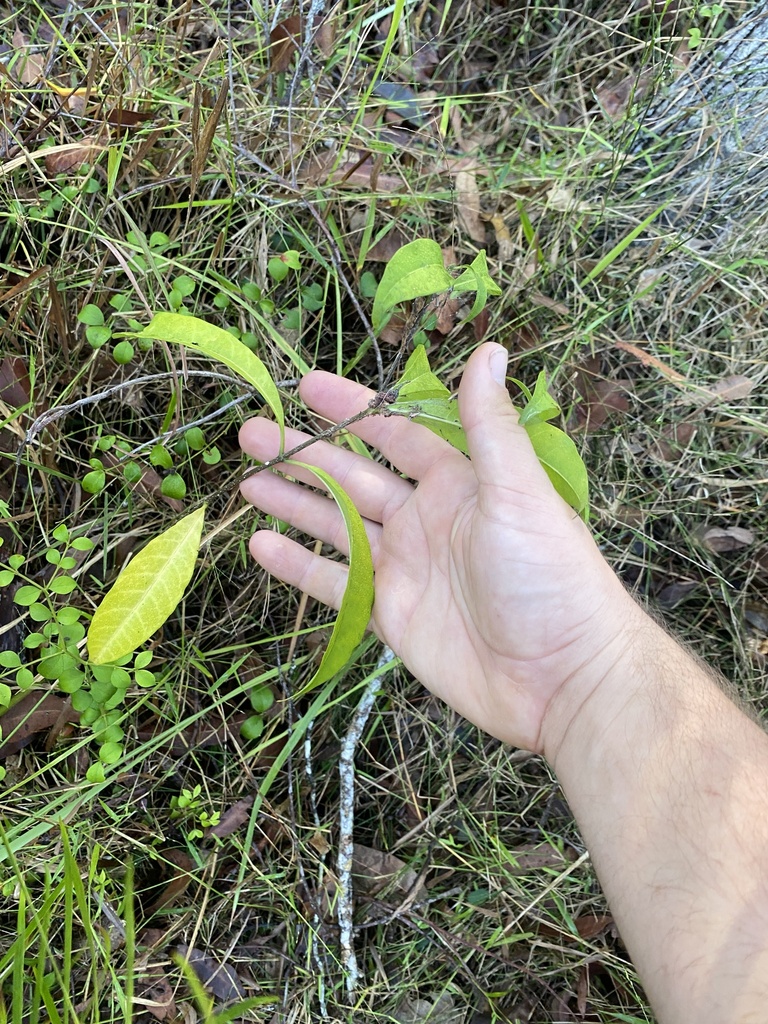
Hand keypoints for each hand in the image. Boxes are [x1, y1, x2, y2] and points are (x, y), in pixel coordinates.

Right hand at [239, 343, 640, 754]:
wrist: (563, 678)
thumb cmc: (552, 577)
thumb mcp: (519, 493)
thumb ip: (490, 426)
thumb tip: (490, 349)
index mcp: (456, 484)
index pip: (393, 435)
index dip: (351, 410)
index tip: (305, 385)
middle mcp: (424, 520)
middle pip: (351, 478)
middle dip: (303, 454)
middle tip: (252, 431)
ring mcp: (404, 569)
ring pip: (336, 526)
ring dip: (293, 502)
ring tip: (246, 480)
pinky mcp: (391, 616)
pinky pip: (335, 584)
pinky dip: (298, 566)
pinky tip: (261, 545)